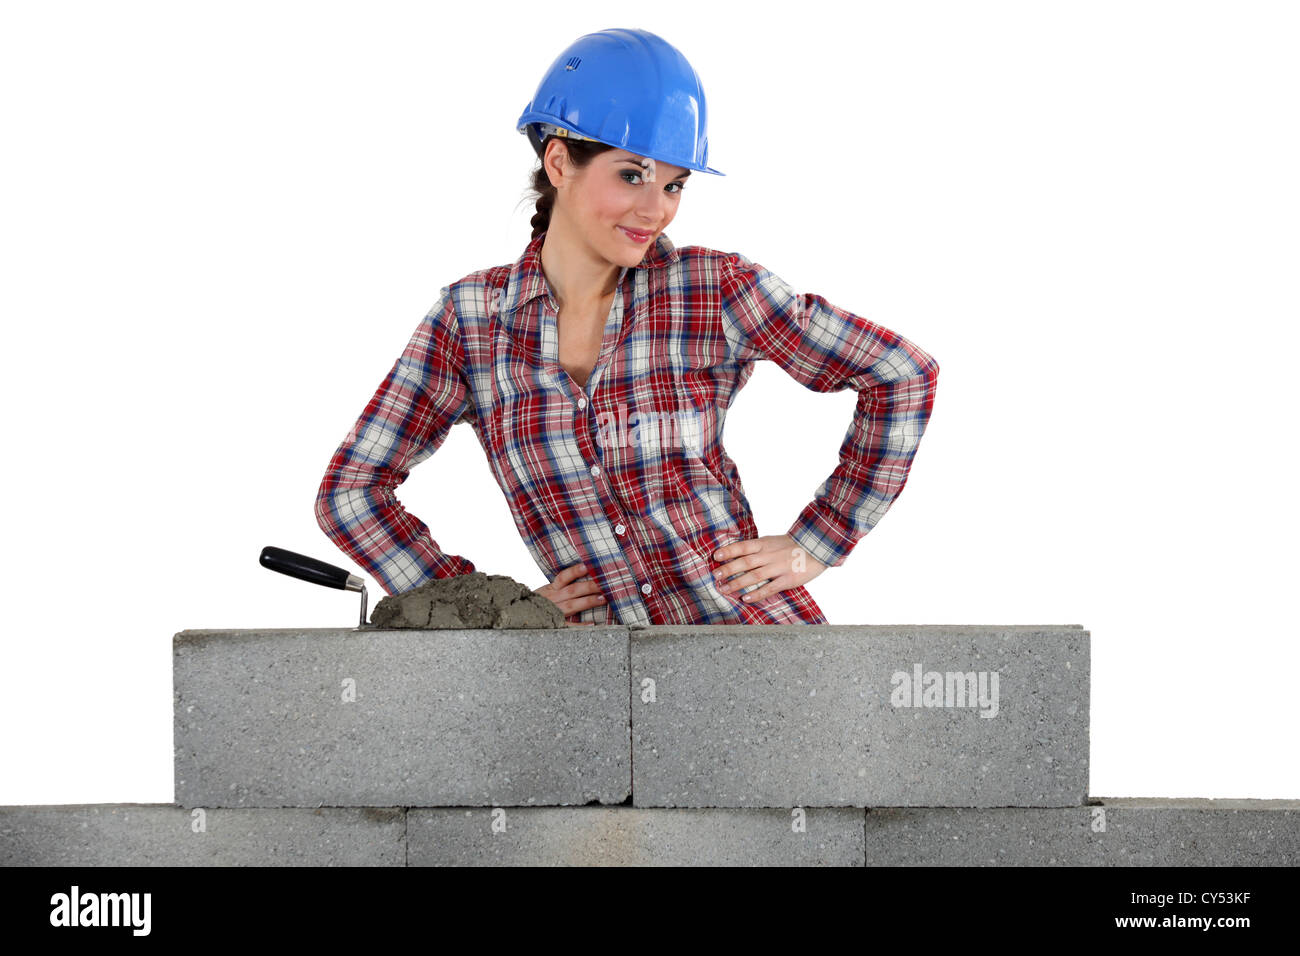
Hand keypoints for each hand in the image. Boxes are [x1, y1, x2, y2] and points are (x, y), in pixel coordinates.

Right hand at [535, 562, 606, 625]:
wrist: (518, 617)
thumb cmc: (536, 604)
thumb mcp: (544, 591)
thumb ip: (559, 586)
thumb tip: (581, 574)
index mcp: (550, 589)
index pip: (563, 577)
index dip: (574, 571)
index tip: (587, 566)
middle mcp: (552, 599)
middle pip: (573, 590)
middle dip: (590, 586)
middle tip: (606, 582)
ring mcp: (554, 612)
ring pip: (572, 605)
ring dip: (588, 601)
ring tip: (603, 598)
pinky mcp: (555, 624)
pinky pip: (569, 625)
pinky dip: (580, 625)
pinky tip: (592, 624)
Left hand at [712, 534, 826, 603]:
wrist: (817, 547)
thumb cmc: (791, 546)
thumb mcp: (772, 541)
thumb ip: (757, 548)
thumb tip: (736, 554)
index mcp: (765, 544)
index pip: (743, 546)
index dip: (729, 551)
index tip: (715, 556)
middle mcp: (769, 555)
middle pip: (746, 562)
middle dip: (729, 569)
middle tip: (715, 576)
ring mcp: (778, 567)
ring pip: (755, 576)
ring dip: (738, 583)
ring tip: (724, 589)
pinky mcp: (787, 579)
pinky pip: (770, 588)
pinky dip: (757, 594)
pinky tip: (745, 598)